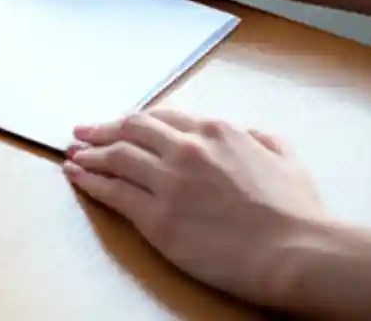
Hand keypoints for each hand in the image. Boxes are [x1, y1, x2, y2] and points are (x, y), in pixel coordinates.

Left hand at [63, 109, 325, 307]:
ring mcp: (168, 182)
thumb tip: (248, 133)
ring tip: (73, 154)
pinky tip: (77, 176)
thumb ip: (262, 140)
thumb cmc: (297, 214)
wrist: (296, 253)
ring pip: (116, 158)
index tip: (121, 124)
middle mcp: (186, 149)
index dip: (136, 121)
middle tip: (82, 132)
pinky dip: (90, 181)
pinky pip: (113, 192)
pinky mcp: (156, 217)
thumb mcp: (286, 159)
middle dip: (102, 129)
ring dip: (89, 154)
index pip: (163, 117)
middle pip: (131, 130)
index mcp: (217, 131)